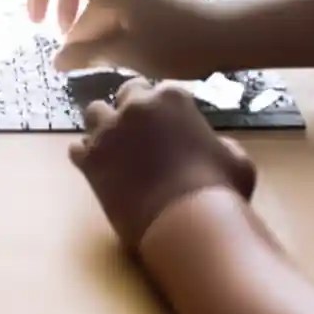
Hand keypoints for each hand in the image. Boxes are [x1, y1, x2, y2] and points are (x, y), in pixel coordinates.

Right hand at [54, 0, 226, 79]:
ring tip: (106, 53)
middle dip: (84, 35)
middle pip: (86, 6)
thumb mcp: (126, 53)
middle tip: (86, 62)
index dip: (73, 51)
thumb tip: (57, 61)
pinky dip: (116, 19)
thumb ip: (87, 55)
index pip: (78, 23)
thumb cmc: (173, 47)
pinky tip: (126, 39)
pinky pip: (120, 0)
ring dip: (100, 27)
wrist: (226, 33)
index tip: (69, 71)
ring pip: (103, 2)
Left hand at [70, 79, 255, 247]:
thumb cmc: (220, 189)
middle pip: (125, 94)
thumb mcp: (236, 158)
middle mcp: (136, 107)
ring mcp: (109, 132)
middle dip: (130, 108)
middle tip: (138, 131)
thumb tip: (213, 146)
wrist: (188, 222)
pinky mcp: (91, 160)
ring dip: (103, 126)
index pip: (161, 91)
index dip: (163, 109)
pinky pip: (77, 149)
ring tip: (114, 146)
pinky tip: (99, 170)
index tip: (166, 124)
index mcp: (172, 98)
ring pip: (94, 114)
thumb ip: (219, 143)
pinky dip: (87, 157)